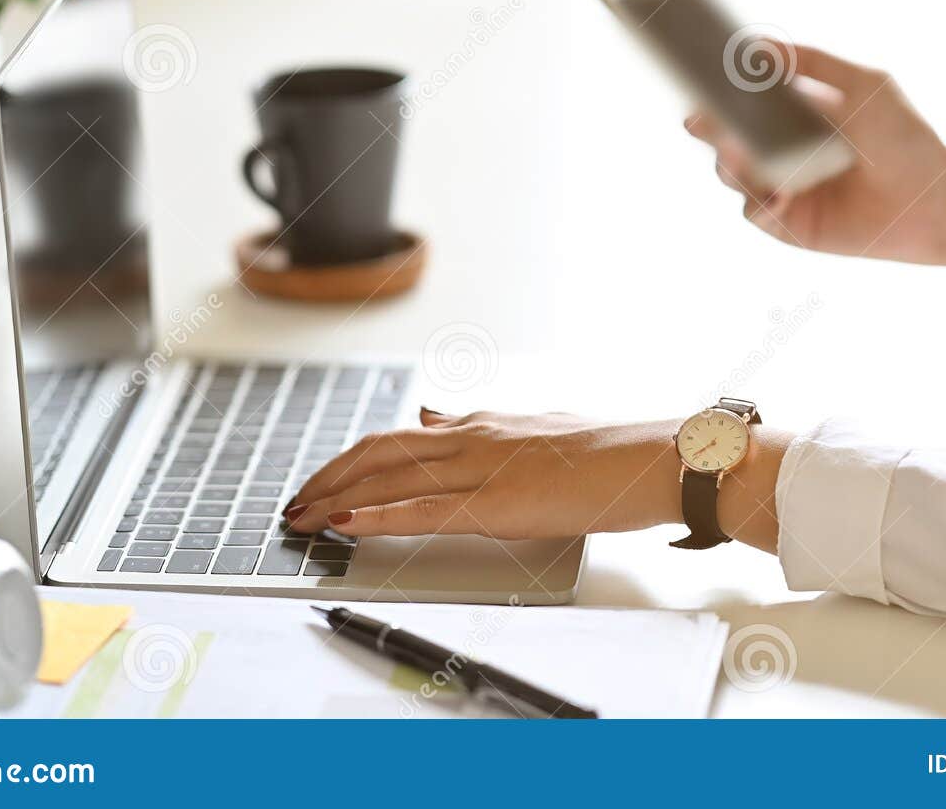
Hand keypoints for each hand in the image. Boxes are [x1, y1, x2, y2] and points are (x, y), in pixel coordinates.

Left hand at [283, 409, 684, 539]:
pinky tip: (346, 526)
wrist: (650, 460)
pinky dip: (377, 517)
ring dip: (336, 499)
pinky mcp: (496, 502)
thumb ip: (479, 427)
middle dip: (328, 479)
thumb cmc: (607, 453)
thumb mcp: (535, 429)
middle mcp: (474, 438)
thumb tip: (430, 420)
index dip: (351, 461)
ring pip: (389, 478)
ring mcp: (483, 467)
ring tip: (302, 519)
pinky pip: (423, 509)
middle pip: (378, 453)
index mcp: (484, 425)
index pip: (399, 438)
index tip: (322, 484)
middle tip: (296, 506)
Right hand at [685, 43, 945, 264]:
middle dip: (711, 130)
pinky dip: (759, 201)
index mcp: (796, 117)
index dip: (718, 94)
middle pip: (727, 139)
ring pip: (733, 176)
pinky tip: (780, 192)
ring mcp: (784, 190)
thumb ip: (813, 62)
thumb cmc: (906, 138)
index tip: (699, 83)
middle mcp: (784, 153)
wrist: (934, 199)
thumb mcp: (864, 85)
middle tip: (702, 121)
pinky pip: (755, 213)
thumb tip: (758, 45)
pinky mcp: (790, 226)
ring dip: (730, 163)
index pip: (744, 103)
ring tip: (739, 153)